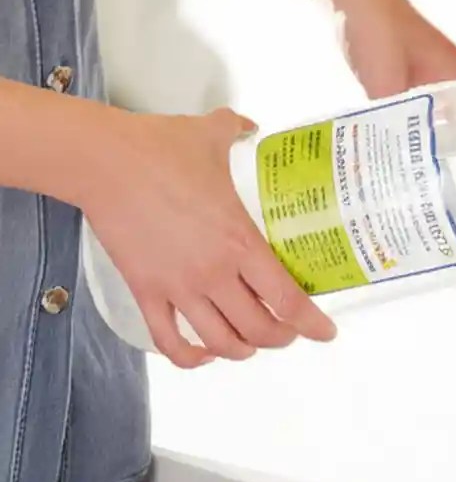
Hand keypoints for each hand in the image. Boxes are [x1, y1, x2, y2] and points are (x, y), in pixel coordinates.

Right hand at [79, 108, 336, 367]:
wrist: (103, 161)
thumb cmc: (159, 148)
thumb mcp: (212, 134)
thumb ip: (237, 130)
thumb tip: (249, 125)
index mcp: (241, 241)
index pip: (287, 298)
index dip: (311, 323)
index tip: (325, 332)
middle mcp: (214, 272)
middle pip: (259, 329)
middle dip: (281, 338)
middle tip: (289, 331)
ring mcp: (178, 286)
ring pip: (219, 341)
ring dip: (241, 350)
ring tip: (250, 344)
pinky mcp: (145, 290)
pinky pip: (168, 340)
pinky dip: (189, 356)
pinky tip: (202, 353)